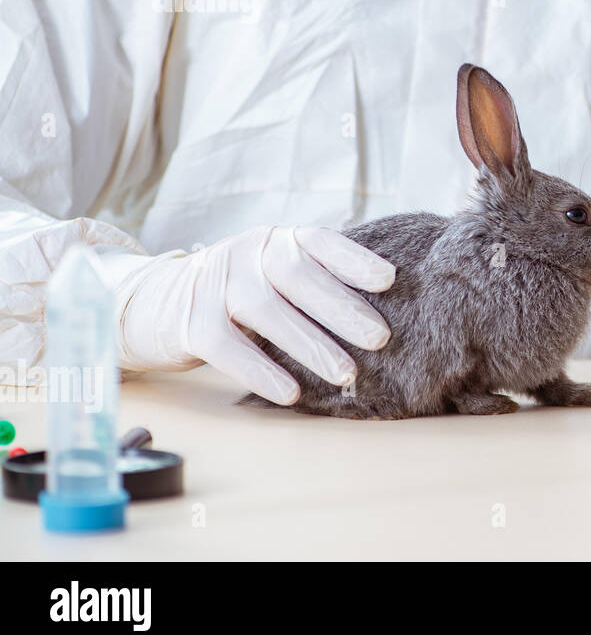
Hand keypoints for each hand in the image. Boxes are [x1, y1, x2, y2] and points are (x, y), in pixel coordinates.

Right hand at [115, 226, 394, 404]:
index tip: (390, 280)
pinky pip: (231, 349)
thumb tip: (379, 313)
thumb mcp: (272, 275)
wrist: (154, 304)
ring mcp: (216, 286)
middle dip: (343, 309)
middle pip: (299, 277)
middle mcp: (247, 255)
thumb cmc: (236, 294)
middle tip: (380, 338)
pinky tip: (292, 393)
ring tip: (346, 373)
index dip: (355, 259)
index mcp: (276, 241)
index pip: (319, 241)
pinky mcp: (192, 324)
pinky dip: (263, 372)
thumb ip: (313, 282)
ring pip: (269, 313)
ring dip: (312, 345)